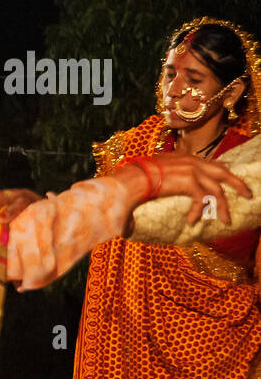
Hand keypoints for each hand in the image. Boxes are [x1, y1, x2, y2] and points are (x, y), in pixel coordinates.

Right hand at [117, 155, 251, 224]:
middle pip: (223, 172)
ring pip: (217, 190)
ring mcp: (192, 171)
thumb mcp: (151, 171)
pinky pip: (202, 200)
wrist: (131, 178)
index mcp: (184, 157)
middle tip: (247, 194)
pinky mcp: (190, 182)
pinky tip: (193, 221)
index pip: (210, 163)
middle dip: (238, 183)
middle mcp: (191, 162)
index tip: (228, 181)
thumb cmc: (134, 177)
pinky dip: (198, 212)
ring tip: (226, 220)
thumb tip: (156, 186)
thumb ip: (160, 176)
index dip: (221, 173)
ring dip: (223, 206)